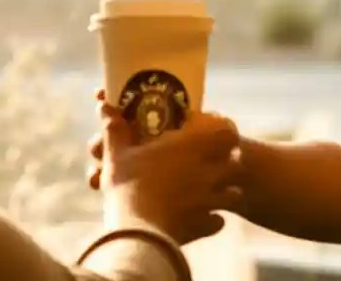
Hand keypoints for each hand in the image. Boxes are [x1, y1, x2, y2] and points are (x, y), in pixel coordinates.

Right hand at [96, 94, 243, 243]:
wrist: (138, 233)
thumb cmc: (128, 186)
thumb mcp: (117, 155)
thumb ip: (116, 130)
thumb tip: (104, 107)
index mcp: (191, 146)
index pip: (227, 131)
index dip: (224, 130)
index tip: (214, 131)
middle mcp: (208, 171)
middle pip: (236, 163)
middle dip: (228, 163)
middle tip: (212, 162)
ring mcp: (210, 200)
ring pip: (235, 194)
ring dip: (225, 192)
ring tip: (209, 192)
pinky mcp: (205, 225)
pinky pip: (218, 221)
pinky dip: (212, 220)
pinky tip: (200, 219)